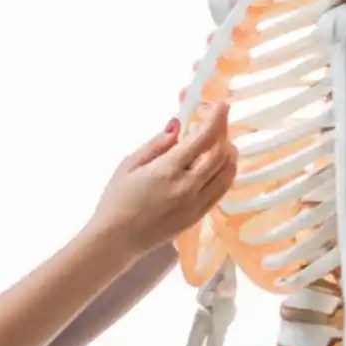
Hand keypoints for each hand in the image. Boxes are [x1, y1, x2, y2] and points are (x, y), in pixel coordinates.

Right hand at [87, 102, 238, 259]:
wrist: (117, 240)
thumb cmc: (116, 200)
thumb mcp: (129, 164)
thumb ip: (157, 144)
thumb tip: (177, 126)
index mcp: (168, 171)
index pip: (204, 138)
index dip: (216, 118)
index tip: (221, 105)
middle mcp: (188, 187)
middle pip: (220, 153)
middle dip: (223, 131)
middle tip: (216, 120)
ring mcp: (196, 204)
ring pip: (227, 172)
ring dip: (228, 152)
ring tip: (219, 141)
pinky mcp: (198, 217)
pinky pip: (222, 190)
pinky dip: (226, 172)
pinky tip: (218, 164)